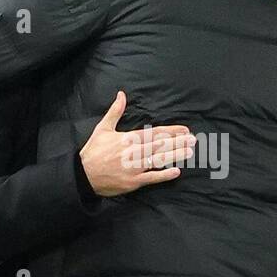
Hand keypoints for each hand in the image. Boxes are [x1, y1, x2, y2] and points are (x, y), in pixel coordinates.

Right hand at [79, 91, 195, 197]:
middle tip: (193, 140)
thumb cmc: (93, 151)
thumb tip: (121, 94)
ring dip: (175, 156)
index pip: (154, 133)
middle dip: (178, 142)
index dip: (171, 131)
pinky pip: (151, 178)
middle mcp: (133, 152)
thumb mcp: (103, 128)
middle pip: (160, 145)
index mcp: (128, 139)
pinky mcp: (133, 182)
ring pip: (158, 160)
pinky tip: (176, 171)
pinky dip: (163, 175)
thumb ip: (115, 111)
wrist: (83, 174)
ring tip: (189, 152)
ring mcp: (134, 168)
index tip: (184, 130)